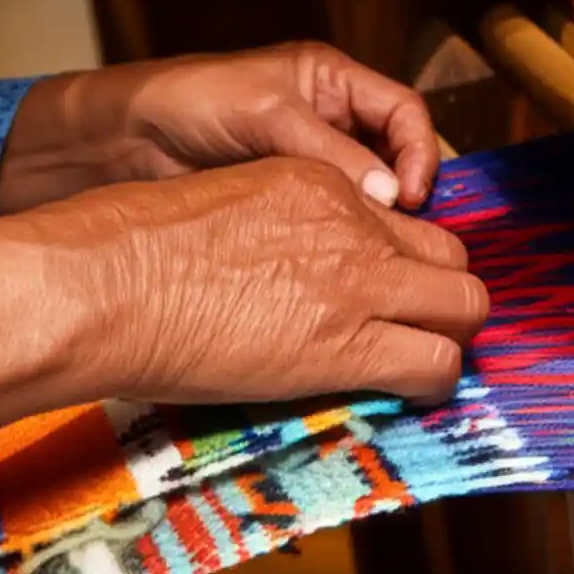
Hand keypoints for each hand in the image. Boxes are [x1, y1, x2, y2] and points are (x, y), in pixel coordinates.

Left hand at [0, 42, 438, 214]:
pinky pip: (332, 223)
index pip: (405, 113)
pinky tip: (338, 265)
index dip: (419, 152)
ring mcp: (310, 166)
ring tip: (373, 257)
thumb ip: (329, 151)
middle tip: (403, 235)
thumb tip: (388, 198)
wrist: (118, 140)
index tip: (410, 195)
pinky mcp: (288, 205)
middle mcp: (331, 123)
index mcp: (333, 83)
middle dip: (406, 194)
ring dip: (376, 226)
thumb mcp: (264, 112)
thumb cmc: (186, 101)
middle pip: (397, 158)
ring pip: (369, 198)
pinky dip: (342, 242)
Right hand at [0, 157, 487, 448]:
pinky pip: (434, 364)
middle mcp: (353, 222)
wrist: (109, 281)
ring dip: (450, 337)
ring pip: (465, 307)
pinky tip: (409, 392)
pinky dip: (433, 382)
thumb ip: (275, 228)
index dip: (407, 262)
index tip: (392, 290)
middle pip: (452, 257)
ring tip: (421, 363)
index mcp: (318, 181)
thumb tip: (285, 273)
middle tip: (421, 327)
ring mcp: (358, 280)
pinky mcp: (348, 342)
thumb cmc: (133, 248)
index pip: (403, 220)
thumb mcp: (224, 207)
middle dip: (445, 296)